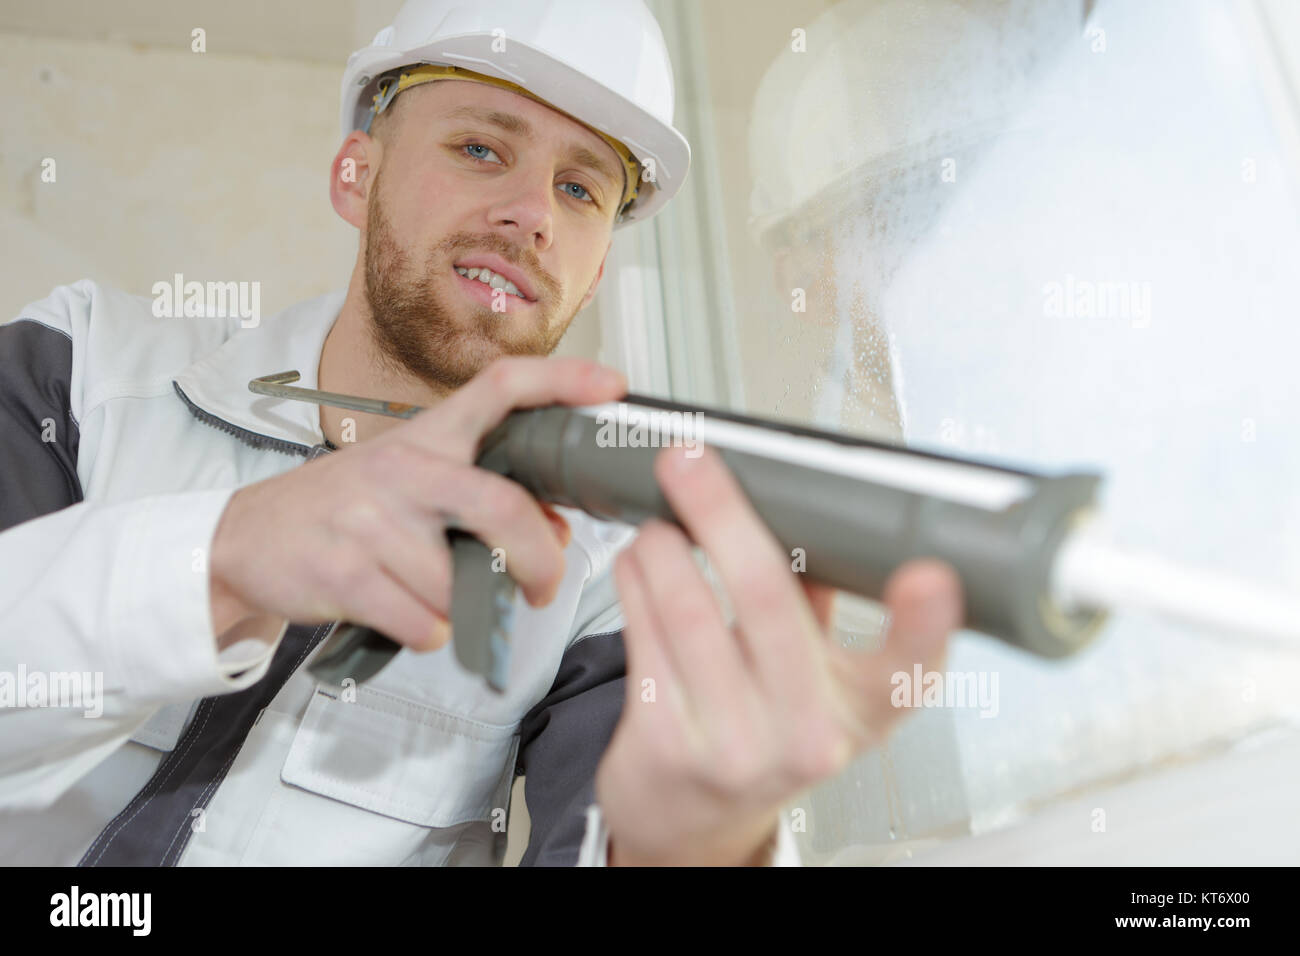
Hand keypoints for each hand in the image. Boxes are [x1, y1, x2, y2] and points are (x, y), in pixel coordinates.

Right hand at [208, 356, 625, 649]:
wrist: (244, 539)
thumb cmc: (346, 511)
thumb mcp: (411, 486)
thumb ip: (482, 499)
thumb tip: (555, 530)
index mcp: (428, 436)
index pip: (502, 387)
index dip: (563, 379)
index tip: (612, 387)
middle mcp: (404, 466)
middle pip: (502, 506)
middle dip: (539, 560)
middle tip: (544, 588)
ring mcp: (370, 517)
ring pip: (458, 583)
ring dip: (460, 609)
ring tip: (431, 597)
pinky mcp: (344, 570)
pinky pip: (422, 621)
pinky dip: (428, 633)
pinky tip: (404, 616)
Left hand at [597, 444, 963, 865]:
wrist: (696, 819)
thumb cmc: (766, 731)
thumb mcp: (818, 678)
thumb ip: (818, 600)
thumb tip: (802, 506)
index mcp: (861, 709)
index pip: (910, 667)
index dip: (928, 622)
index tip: (930, 577)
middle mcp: (805, 733)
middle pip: (769, 600)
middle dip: (721, 512)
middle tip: (693, 462)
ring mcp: (735, 744)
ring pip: (688, 610)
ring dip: (662, 546)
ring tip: (659, 520)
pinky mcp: (666, 745)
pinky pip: (643, 637)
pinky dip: (634, 582)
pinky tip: (638, 562)